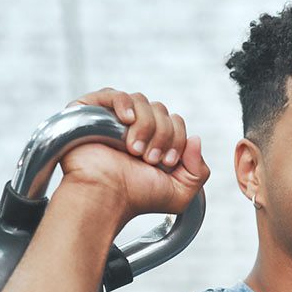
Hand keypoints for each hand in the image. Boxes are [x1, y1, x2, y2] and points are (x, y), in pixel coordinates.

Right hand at [57, 88, 209, 225]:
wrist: (107, 198)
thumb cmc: (136, 198)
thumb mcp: (180, 194)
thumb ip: (199, 171)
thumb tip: (196, 139)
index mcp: (153, 142)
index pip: (175, 122)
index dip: (177, 139)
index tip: (165, 162)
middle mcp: (134, 129)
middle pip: (161, 110)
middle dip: (162, 135)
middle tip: (149, 159)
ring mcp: (113, 120)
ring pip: (142, 101)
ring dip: (145, 126)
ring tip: (134, 150)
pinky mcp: (92, 113)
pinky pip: (114, 93)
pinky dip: (125, 104)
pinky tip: (127, 121)